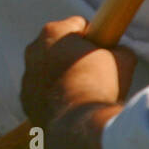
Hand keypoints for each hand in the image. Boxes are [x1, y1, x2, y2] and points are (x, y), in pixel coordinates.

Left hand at [20, 16, 136, 130]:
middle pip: (59, 46)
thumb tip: (120, 52)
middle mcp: (34, 49)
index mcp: (54, 32)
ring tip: (85, 91)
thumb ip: (119, 49)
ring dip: (63, 76)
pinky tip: (72, 106)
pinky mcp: (25, 97)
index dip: (95, 37)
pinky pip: (42, 92)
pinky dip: (54, 96)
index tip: (104, 50)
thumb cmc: (100, 85)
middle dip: (76, 55)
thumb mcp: (122, 60)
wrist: (79, 122)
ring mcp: (26, 74)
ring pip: (48, 69)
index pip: (78, 25)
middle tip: (96, 72)